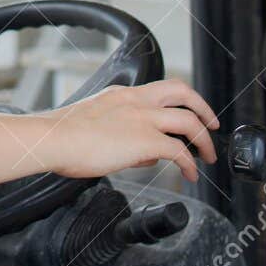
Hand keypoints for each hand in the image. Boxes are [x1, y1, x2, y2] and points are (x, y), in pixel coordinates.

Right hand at [39, 78, 220, 182]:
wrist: (52, 139)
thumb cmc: (61, 136)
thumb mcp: (94, 124)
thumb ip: (120, 133)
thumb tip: (141, 153)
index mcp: (122, 94)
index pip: (160, 90)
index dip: (179, 102)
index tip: (188, 114)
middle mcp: (136, 101)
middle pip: (183, 92)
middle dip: (204, 108)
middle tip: (212, 125)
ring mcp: (143, 118)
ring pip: (189, 121)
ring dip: (204, 140)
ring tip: (208, 157)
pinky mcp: (145, 140)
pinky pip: (179, 151)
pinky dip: (190, 164)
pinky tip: (190, 175)